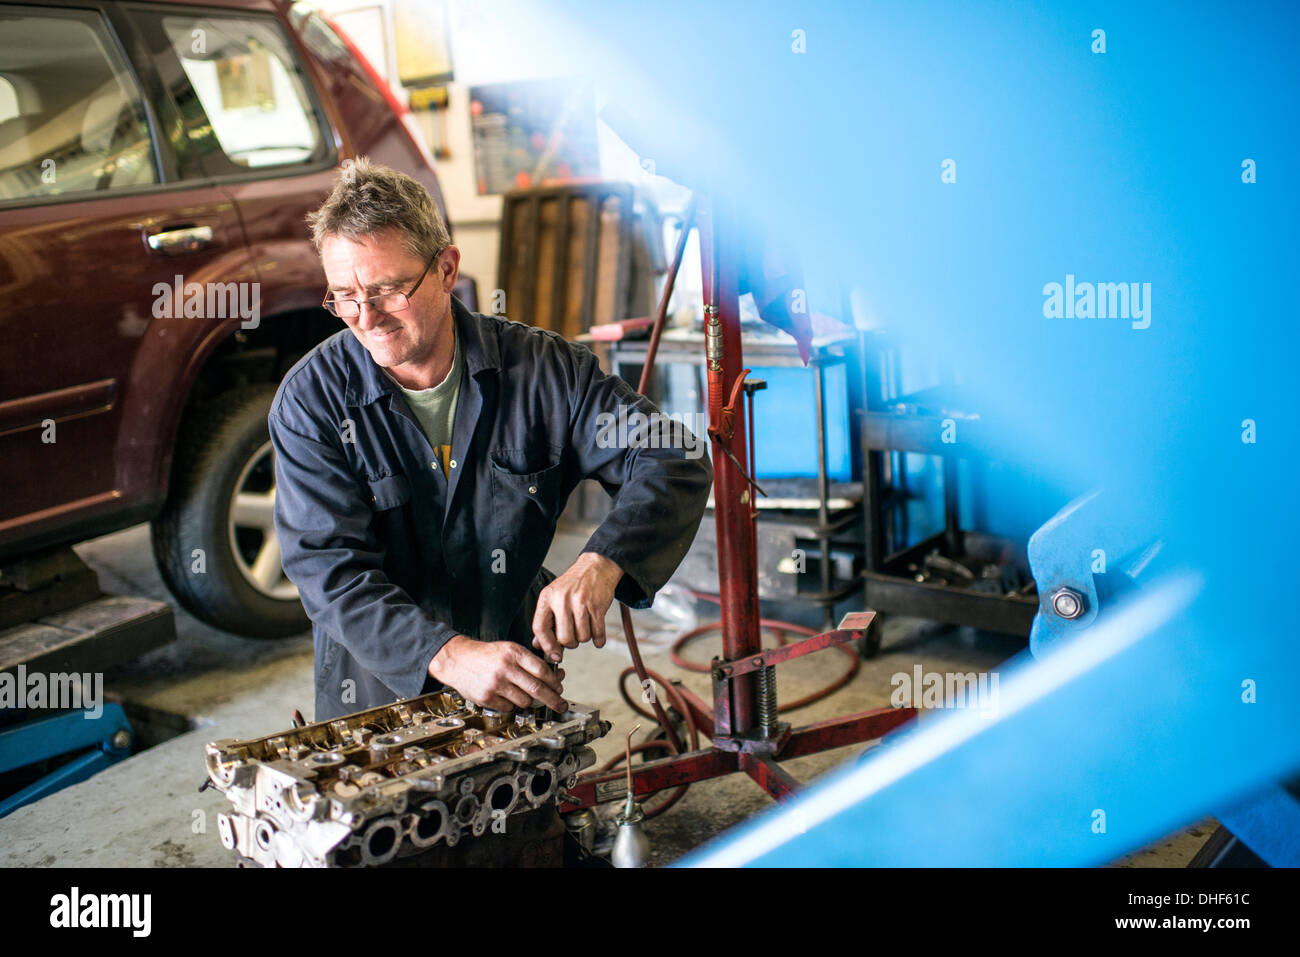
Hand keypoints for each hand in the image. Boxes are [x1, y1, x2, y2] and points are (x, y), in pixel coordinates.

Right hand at [428, 635, 566, 711]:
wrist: (457, 659)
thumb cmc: (487, 655)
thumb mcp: (509, 649)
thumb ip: (530, 662)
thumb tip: (556, 677)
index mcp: (513, 652)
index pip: (542, 670)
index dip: (554, 682)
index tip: (559, 688)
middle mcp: (505, 668)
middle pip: (537, 689)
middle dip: (553, 699)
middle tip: (560, 705)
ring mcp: (495, 684)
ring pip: (525, 701)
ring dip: (529, 701)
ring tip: (524, 694)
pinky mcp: (486, 697)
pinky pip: (509, 707)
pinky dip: (512, 704)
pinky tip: (506, 695)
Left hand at [531, 552, 622, 661]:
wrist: (596, 567)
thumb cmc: (573, 585)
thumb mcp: (554, 597)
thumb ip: (546, 620)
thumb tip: (538, 645)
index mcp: (547, 597)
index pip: (540, 627)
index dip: (546, 645)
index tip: (554, 654)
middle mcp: (562, 600)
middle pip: (564, 638)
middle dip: (570, 643)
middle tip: (574, 635)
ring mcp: (580, 602)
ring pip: (582, 638)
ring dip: (585, 637)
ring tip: (585, 625)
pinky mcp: (597, 606)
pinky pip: (597, 633)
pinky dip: (598, 639)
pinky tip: (597, 635)